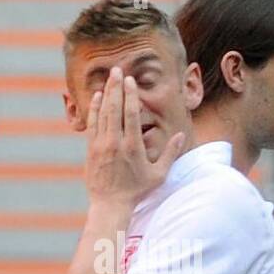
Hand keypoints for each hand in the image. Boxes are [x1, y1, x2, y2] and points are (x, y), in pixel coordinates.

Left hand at [85, 66, 184, 208]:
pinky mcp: (91, 148)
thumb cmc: (137, 190)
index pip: (132, 114)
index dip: (131, 95)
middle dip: (116, 87)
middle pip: (116, 108)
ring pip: (103, 113)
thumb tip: (181, 135)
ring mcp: (102, 144)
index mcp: (134, 147)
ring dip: (106, 93)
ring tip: (109, 78)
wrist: (110, 203)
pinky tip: (96, 96)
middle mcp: (116, 142)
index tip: (131, 80)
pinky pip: (92, 122)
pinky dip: (94, 108)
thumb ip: (170, 153)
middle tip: (117, 70)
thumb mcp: (159, 174)